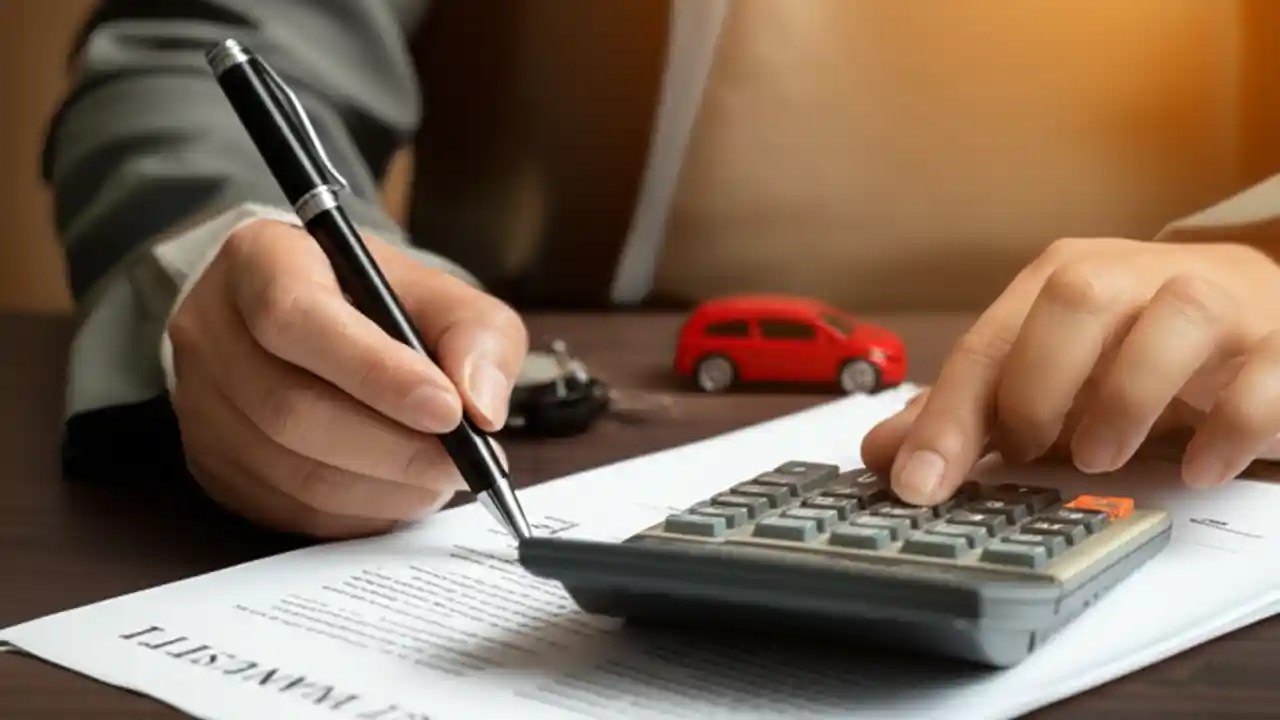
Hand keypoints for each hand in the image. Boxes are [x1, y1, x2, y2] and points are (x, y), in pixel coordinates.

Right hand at [168, 220, 526, 537]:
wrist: (319, 317)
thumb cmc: (380, 303)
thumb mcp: (442, 294)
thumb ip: (476, 337)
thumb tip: (481, 407)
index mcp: (261, 260)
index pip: (296, 318)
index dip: (374, 372)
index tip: (448, 410)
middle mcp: (212, 328)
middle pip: (290, 407)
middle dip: (395, 447)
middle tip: (464, 463)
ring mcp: (200, 401)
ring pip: (290, 469)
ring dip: (383, 486)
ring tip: (440, 476)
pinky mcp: (211, 462)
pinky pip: (287, 509)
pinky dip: (358, 512)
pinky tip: (399, 491)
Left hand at [861, 237, 1279, 503]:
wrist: (1265, 318)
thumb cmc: (1142, 348)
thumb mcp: (1051, 378)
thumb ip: (973, 413)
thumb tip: (887, 453)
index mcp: (1066, 281)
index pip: (992, 338)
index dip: (949, 413)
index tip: (921, 482)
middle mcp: (1139, 277)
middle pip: (1077, 296)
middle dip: (1039, 383)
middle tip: (1029, 452)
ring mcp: (1220, 304)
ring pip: (1179, 315)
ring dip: (1128, 396)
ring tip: (1101, 457)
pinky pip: (1267, 376)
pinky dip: (1230, 428)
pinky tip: (1199, 466)